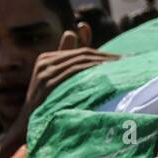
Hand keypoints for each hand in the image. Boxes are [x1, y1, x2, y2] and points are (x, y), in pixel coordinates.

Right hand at [3, 23, 117, 147]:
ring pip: (81, 62)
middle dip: (108, 59)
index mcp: (47, 59)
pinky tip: (108, 75)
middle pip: (84, 55)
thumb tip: (82, 28)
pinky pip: (75, 72)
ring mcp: (45, 71)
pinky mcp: (47, 82)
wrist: (27, 128)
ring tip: (124, 69)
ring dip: (104, 64)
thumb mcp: (60, 85)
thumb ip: (71, 59)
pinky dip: (92, 71)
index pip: (82, 52)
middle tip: (130, 63)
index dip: (105, 55)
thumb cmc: (47, 109)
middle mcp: (45, 62)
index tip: (125, 60)